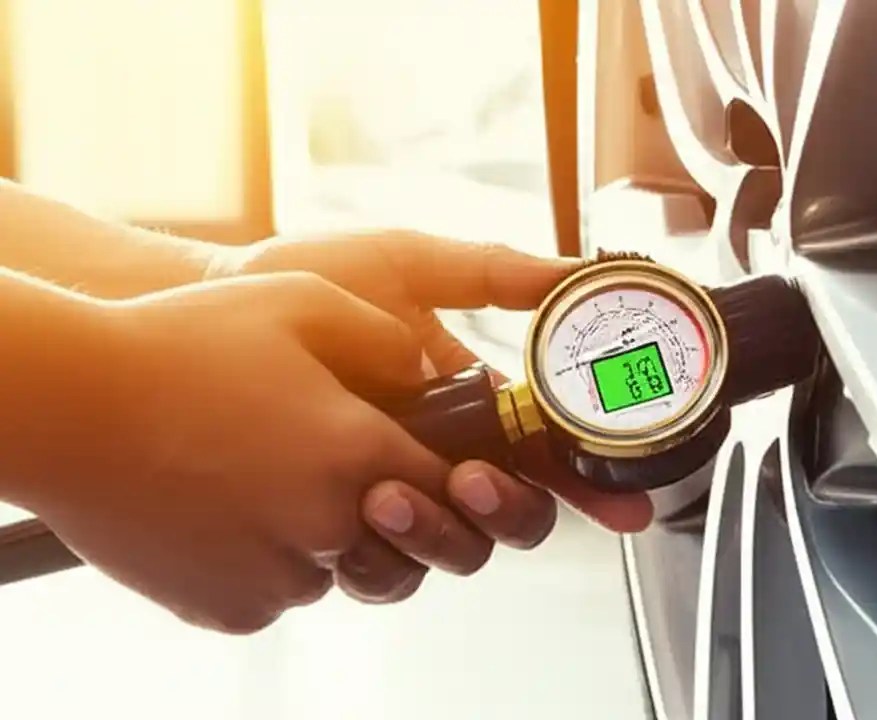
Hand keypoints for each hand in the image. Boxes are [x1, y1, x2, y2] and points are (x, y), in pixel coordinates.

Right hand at [23, 273, 457, 632]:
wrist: (66, 409)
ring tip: (272, 474)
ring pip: (342, 569)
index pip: (450, 486)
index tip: (428, 454)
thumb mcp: (300, 301)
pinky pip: (281, 593)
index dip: (449, 473)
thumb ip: (386, 339)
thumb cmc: (179, 343)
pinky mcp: (232, 610)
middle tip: (337, 464)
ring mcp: (278, 579)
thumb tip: (433, 379)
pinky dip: (269, 561)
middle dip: (395, 510)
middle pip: (406, 541)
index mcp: (357, 453)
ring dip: (328, 535)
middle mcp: (329, 526)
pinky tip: (229, 505)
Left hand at [210, 232, 653, 601]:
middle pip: (518, 518)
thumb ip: (492, 274)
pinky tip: (362, 516)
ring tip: (393, 491)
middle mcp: (445, 456)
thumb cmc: (305, 279)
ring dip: (445, 531)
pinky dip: (387, 559)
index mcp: (474, 403)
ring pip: (461, 551)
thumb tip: (575, 272)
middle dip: (512, 510)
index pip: (551, 454)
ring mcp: (397, 492)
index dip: (594, 485)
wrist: (210, 315)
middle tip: (474, 480)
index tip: (622, 501)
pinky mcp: (343, 525)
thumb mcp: (407, 265)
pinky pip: (388, 572)